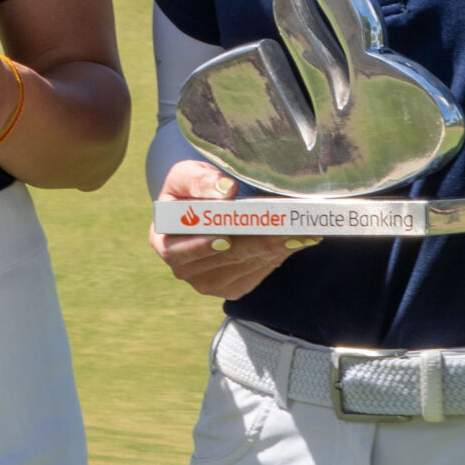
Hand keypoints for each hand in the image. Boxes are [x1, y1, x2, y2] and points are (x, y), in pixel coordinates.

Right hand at [148, 159, 319, 298]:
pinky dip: (280, 254)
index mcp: (163, 243)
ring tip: (301, 230)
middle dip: (258, 240)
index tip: (226, 237)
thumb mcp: (184, 176)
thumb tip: (224, 189)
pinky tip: (298, 239)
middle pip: (225, 257)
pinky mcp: (234, 288)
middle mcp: (185, 270)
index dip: (203, 245)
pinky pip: (259, 272)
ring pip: (247, 265)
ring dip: (276, 247)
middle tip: (286, 227)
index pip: (181, 250)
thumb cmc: (191, 190)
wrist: (204, 207)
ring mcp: (210, 284)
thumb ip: (197, 179)